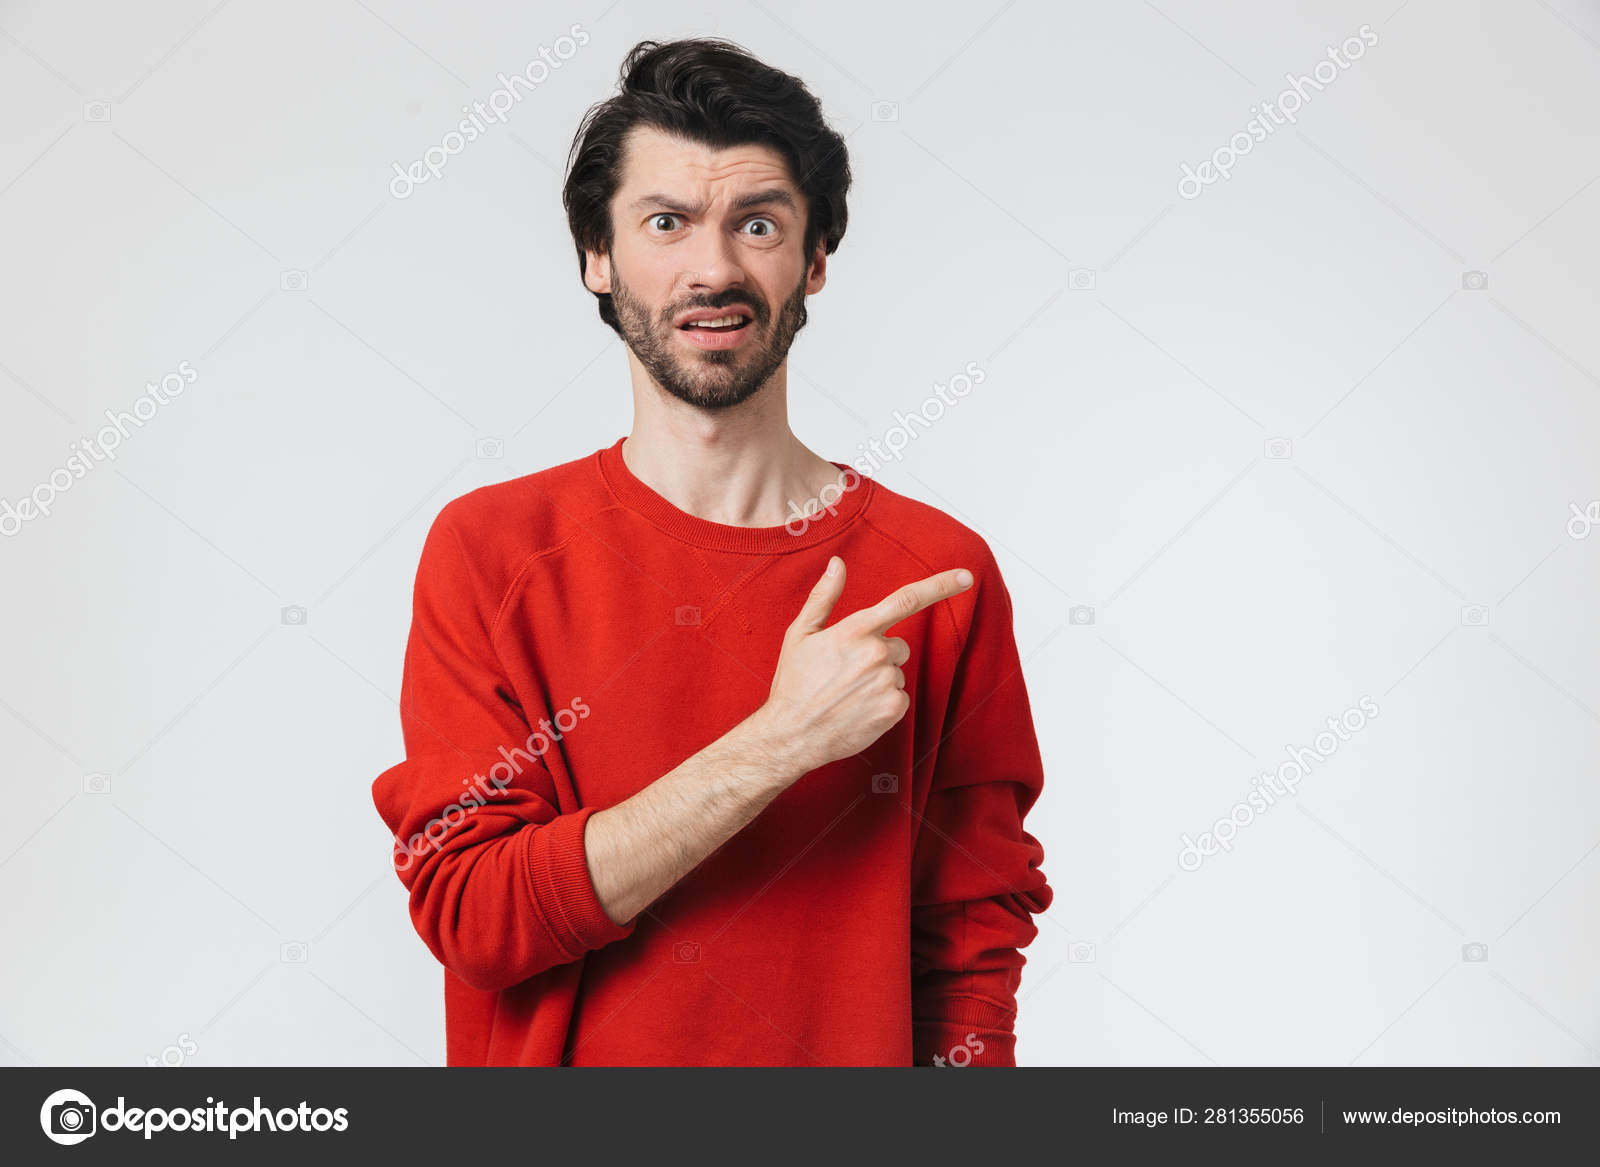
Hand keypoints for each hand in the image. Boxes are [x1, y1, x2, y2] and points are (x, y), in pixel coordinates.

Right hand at [750, 556, 972, 777]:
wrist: (792, 734)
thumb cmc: (794, 683)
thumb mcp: (800, 634)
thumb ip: (824, 596)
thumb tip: (838, 563)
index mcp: (856, 629)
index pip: (906, 600)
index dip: (940, 586)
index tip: (966, 577)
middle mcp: (876, 653)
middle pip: (899, 646)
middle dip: (880, 656)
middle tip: (847, 673)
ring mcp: (887, 682)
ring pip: (897, 673)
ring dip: (880, 681)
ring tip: (848, 694)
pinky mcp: (893, 709)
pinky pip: (900, 698)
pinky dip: (883, 703)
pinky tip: (858, 709)